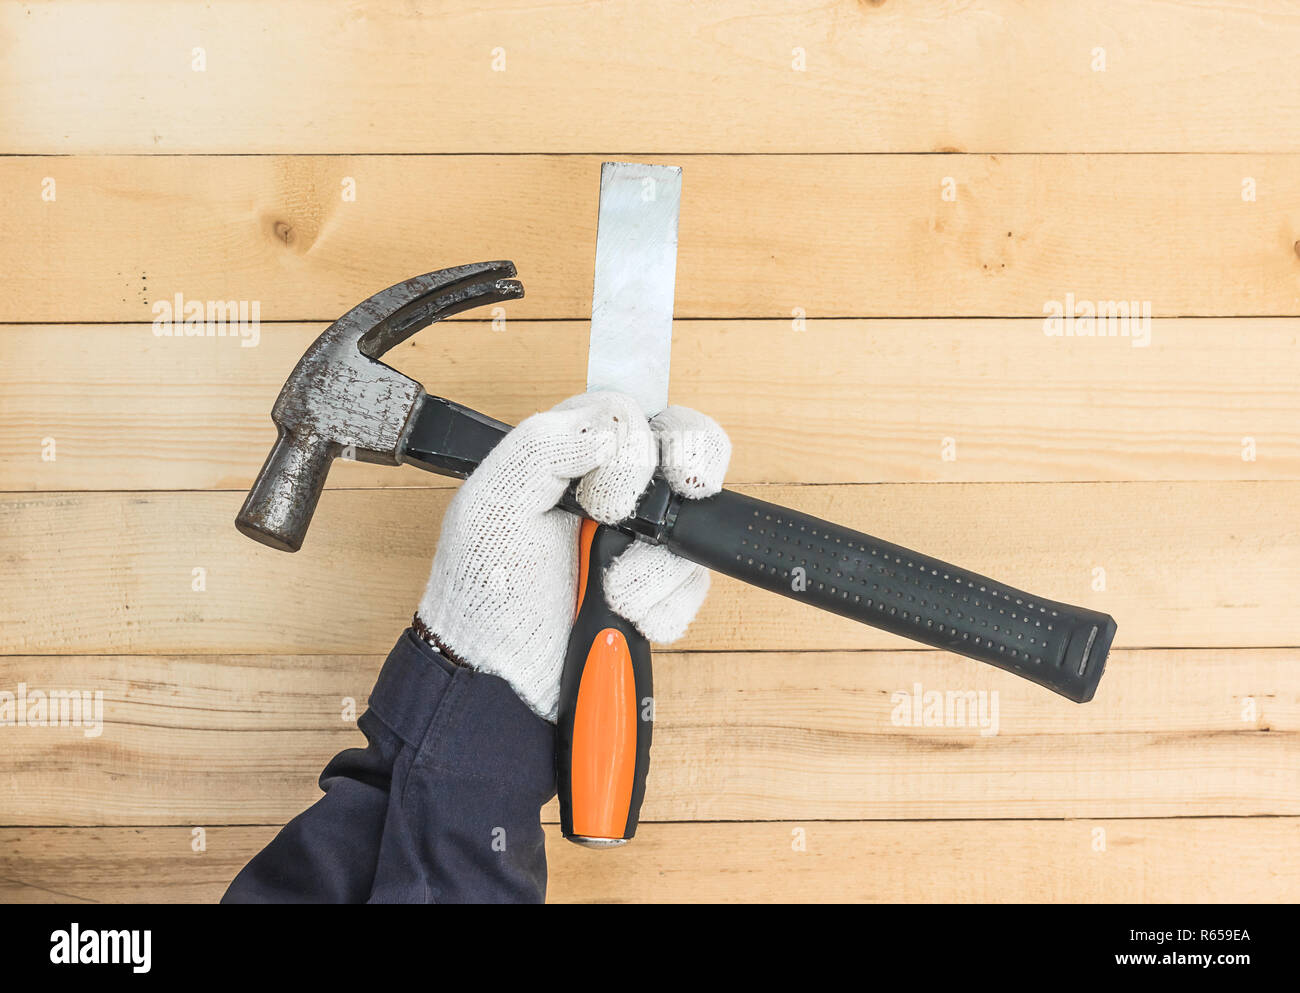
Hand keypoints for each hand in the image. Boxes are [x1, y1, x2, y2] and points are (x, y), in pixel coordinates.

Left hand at [416, 391, 730, 720]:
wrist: (501, 683)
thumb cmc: (480, 595)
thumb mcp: (490, 505)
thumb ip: (540, 446)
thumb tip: (609, 429)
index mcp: (566, 457)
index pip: (630, 413)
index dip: (636, 443)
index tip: (609, 492)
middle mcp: (609, 491)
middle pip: (685, 445)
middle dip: (686, 472)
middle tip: (654, 509)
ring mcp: (638, 542)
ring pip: (692, 522)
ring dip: (654, 565)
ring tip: (610, 591)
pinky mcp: (658, 591)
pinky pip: (695, 582)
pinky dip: (664, 605)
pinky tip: (624, 616)